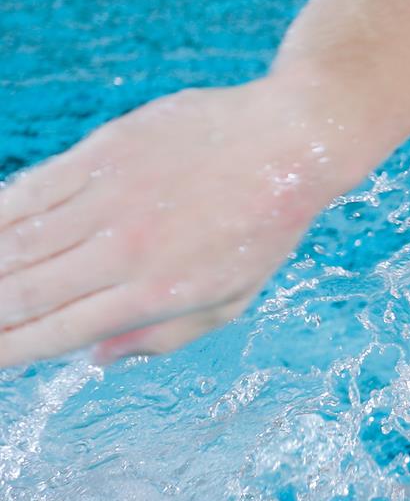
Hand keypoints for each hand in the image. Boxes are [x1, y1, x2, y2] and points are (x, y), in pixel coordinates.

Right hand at [0, 78, 376, 365]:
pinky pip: (28, 189)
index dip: (6, 349)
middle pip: (21, 292)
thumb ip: (165, 336)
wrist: (290, 140)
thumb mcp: (233, 300)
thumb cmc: (266, 226)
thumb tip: (98, 359)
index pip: (56, 333)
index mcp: (156, 295)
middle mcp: (123, 252)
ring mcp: (108, 199)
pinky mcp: (101, 154)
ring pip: (13, 242)